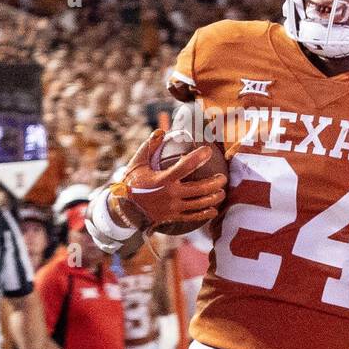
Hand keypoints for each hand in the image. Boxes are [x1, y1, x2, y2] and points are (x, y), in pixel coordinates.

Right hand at [108, 129, 225, 229]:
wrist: (125, 210)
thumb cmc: (132, 183)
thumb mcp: (137, 163)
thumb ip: (149, 146)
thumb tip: (161, 131)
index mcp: (163, 180)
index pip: (185, 166)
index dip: (198, 157)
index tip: (207, 150)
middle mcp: (171, 194)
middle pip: (200, 189)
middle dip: (215, 183)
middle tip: (223, 177)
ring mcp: (173, 208)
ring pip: (199, 204)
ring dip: (214, 198)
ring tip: (222, 192)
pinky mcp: (174, 217)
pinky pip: (193, 217)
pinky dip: (205, 214)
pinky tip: (214, 210)